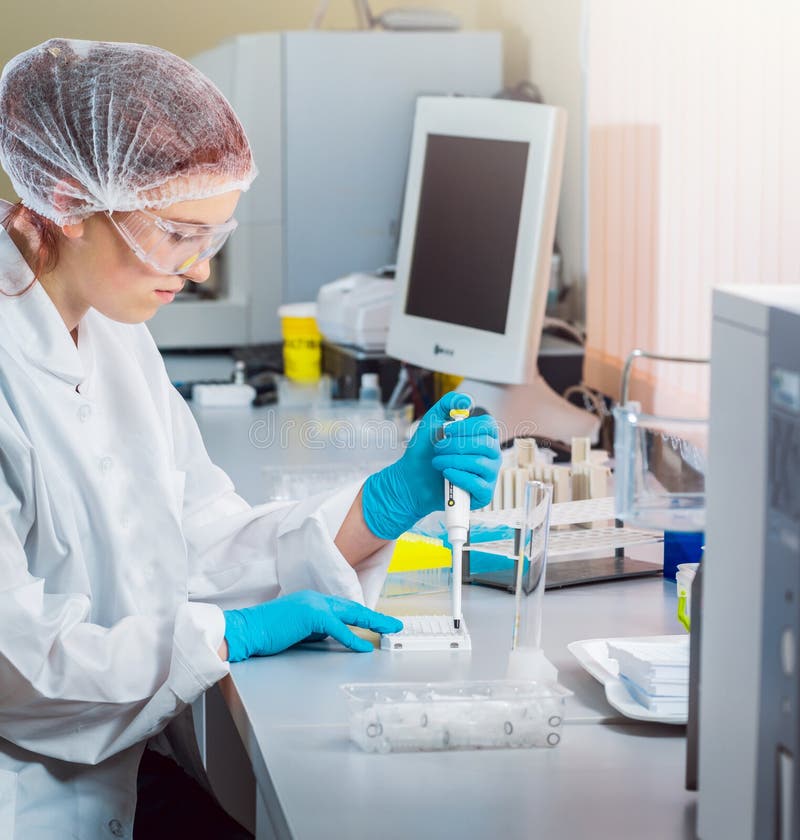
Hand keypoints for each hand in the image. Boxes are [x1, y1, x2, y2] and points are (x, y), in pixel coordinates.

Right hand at [223, 590, 402, 661]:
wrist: (247, 630)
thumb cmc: (267, 633)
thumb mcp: (297, 631)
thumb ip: (315, 631)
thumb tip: (331, 637)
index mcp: (312, 601)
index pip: (344, 608)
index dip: (362, 616)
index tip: (377, 623)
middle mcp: (316, 599)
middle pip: (353, 608)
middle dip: (375, 617)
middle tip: (393, 624)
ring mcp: (314, 605)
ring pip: (350, 614)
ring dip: (372, 622)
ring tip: (388, 629)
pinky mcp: (310, 616)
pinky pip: (338, 629)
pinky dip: (353, 638)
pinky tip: (364, 646)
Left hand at [361, 391, 501, 539]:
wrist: (412, 479)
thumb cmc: (425, 451)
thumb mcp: (433, 420)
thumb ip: (448, 404)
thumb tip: (467, 401)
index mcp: (483, 436)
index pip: (488, 426)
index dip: (467, 427)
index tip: (447, 430)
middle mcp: (491, 455)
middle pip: (485, 444)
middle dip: (455, 445)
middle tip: (438, 449)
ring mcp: (489, 475)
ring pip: (479, 463)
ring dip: (452, 460)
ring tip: (438, 462)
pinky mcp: (483, 494)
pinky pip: (477, 484)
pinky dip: (458, 477)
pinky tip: (446, 474)